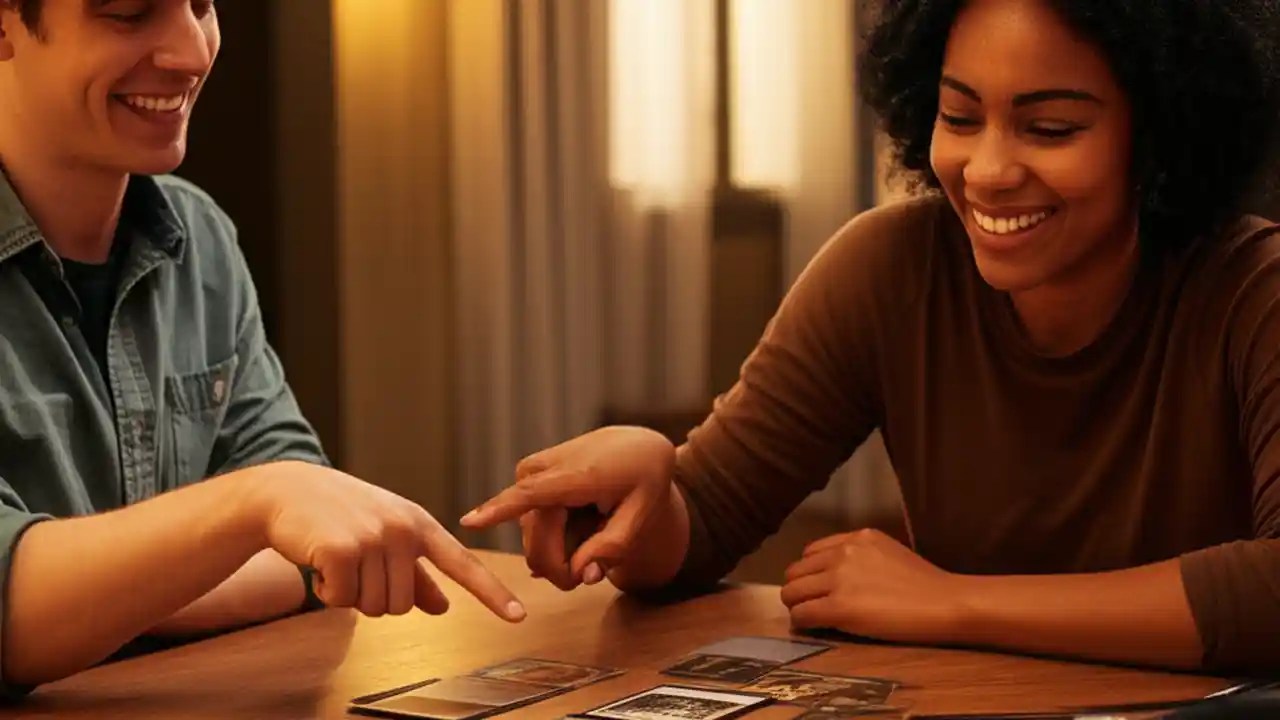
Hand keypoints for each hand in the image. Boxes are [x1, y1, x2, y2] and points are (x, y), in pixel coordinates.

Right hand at [245, 461, 524, 621]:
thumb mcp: (384, 535)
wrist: (287, 490)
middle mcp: (402, 530)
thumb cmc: (340, 515)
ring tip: (337, 560)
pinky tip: (318, 563)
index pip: (463, 564)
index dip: (492, 594)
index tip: (519, 616)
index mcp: (419, 525)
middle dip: (373, 598)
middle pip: (402, 605)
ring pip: (374, 607)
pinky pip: (342, 601)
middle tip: (354, 566)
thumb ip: (415, 573)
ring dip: (349, 595)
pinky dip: (327, 592)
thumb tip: (441, 607)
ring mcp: (373, 537)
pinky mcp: (341, 549)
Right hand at [460, 426, 675, 590]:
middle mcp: (546, 468)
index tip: (468, 522)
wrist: (637, 445)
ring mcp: (533, 469)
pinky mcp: (528, 472)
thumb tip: (582, 576)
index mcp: (577, 474)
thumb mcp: (643, 514)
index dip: (499, 510)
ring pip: (529, 531)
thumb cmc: (645, 478)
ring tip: (593, 535)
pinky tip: (577, 526)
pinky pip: (529, 518)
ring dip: (557, 549)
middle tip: (589, 575)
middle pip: (534, 536)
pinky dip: (551, 533)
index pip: (531, 494)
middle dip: (558, 566)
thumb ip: (613, 547)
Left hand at [781, 529, 963, 644]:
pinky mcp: (839, 606)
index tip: (817, 587)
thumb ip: (861, 557)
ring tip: (809, 617)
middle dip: (799, 589)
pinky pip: (802, 614)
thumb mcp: (889, 553)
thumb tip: (837, 575)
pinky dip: (802, 623)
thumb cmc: (926, 585)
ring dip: (796, 606)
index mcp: (857, 537)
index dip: (810, 573)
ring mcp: (839, 578)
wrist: (944, 603)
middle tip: (809, 605)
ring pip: (792, 592)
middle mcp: (843, 552)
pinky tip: (813, 628)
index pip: (811, 552)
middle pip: (795, 571)